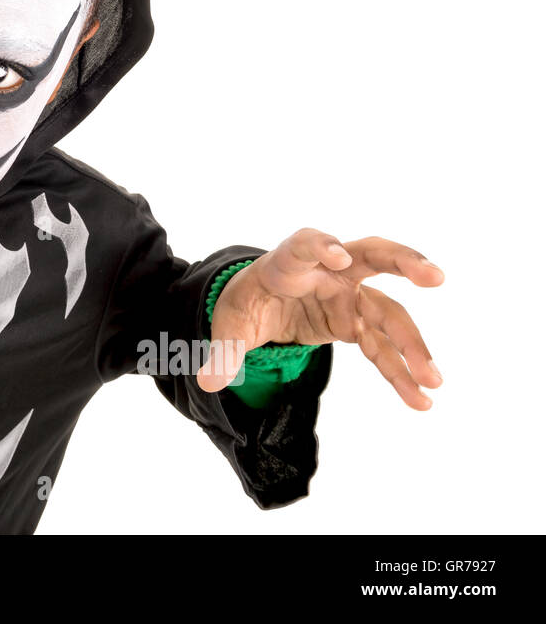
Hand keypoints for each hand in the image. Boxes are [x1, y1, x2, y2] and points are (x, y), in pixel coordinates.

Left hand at [198, 228, 443, 409]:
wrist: (261, 304)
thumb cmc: (247, 303)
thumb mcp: (229, 325)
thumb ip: (222, 351)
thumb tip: (207, 381)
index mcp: (289, 263)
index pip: (305, 245)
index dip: (321, 246)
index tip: (338, 256)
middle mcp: (328, 272)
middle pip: (371, 255)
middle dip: (403, 262)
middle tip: (434, 276)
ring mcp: (349, 295)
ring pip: (388, 311)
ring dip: (412, 343)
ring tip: (435, 378)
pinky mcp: (356, 321)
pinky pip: (382, 345)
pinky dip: (400, 370)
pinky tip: (420, 397)